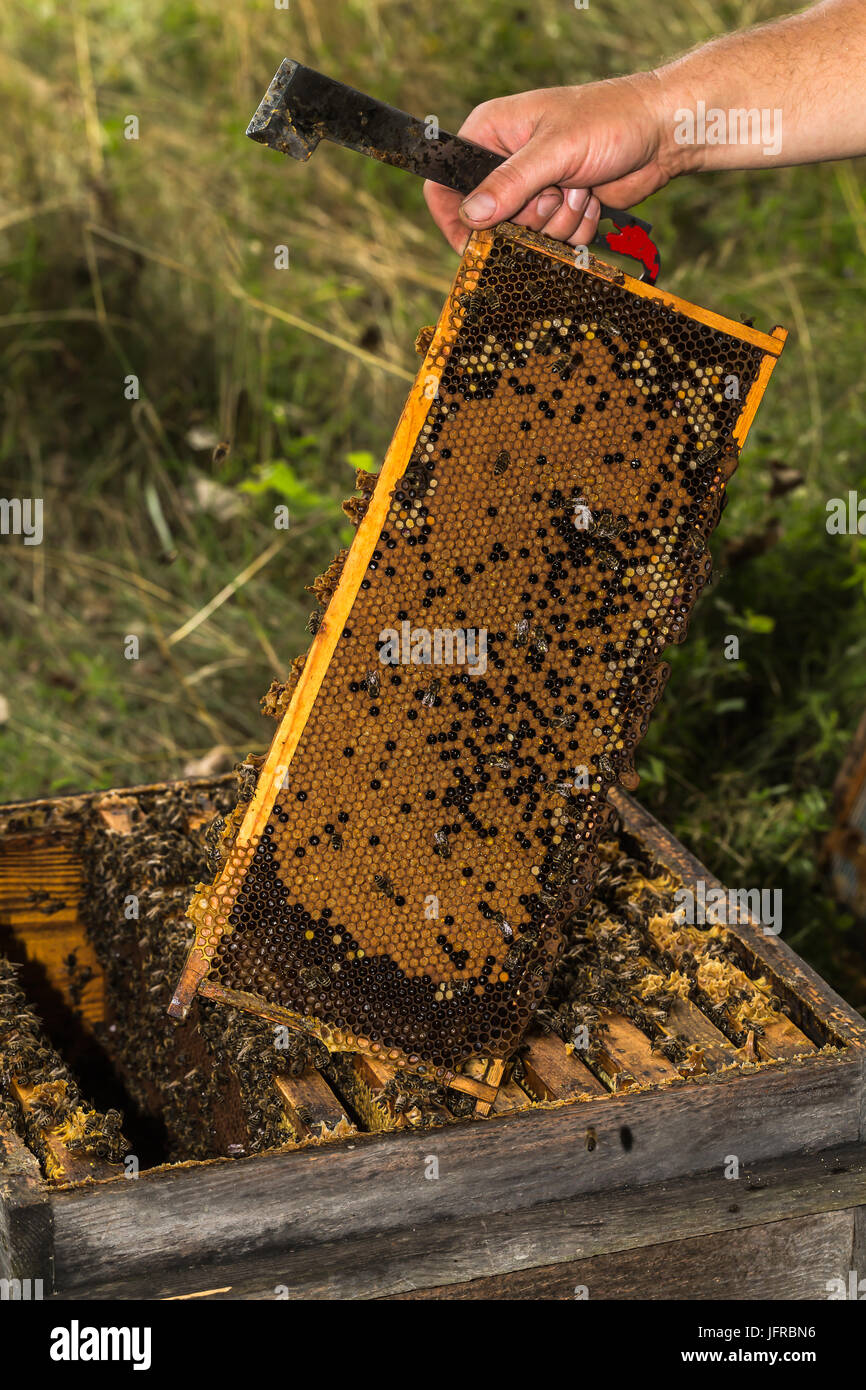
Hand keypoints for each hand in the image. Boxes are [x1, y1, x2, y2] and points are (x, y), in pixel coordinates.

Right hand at [424, 74, 675, 253]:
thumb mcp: (555, 149)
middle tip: (555, 191)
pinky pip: (554, 241)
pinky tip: (591, 196)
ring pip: (526, 235)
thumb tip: (471, 215)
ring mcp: (534, 189)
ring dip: (559, 221)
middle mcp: (506, 163)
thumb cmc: (609, 121)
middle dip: (528, 217)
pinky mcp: (559, 210)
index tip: (473, 244)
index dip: (455, 218)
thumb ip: (510, 183)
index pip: (447, 184)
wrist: (660, 132)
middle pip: (491, 220)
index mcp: (491, 133)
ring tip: (580, 187)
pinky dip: (577, 227)